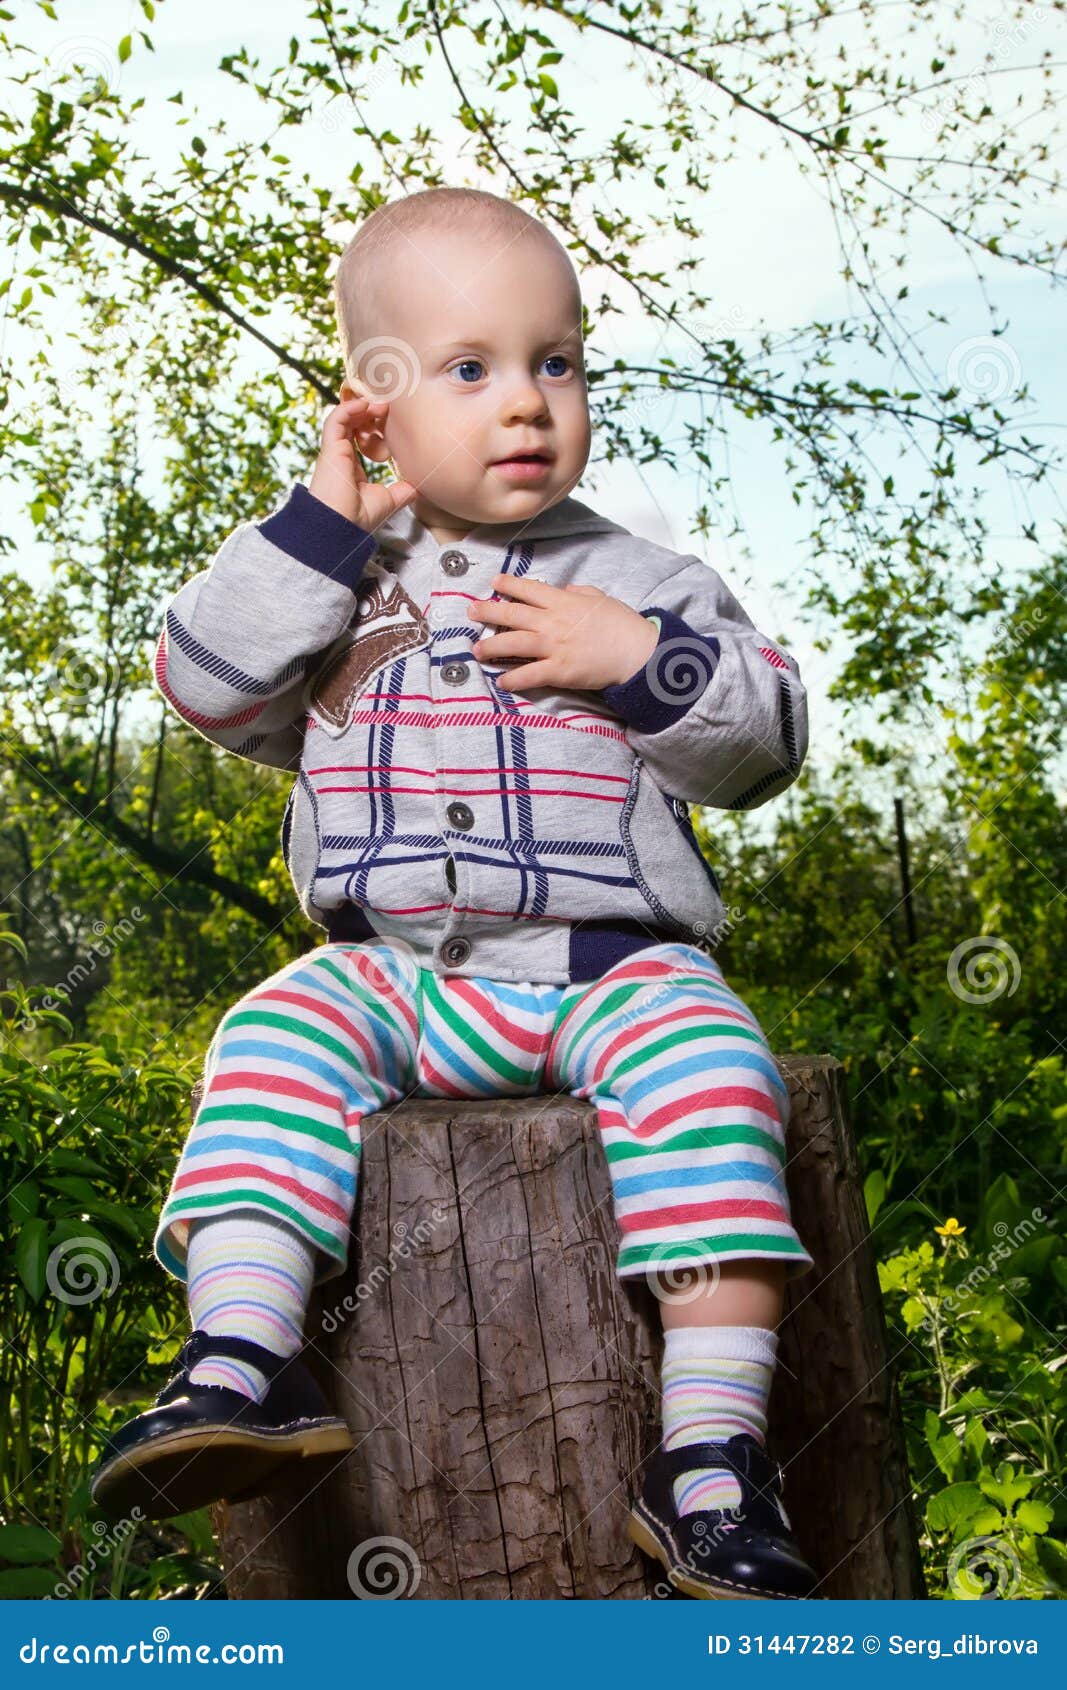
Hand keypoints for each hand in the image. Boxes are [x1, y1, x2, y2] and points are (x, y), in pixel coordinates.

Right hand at [308, 395, 416, 529]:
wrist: (341, 528)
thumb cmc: (359, 520)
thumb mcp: (389, 501)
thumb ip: (403, 490)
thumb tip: (421, 486)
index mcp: (352, 468)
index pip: (360, 437)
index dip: (374, 425)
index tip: (392, 421)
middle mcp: (341, 457)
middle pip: (352, 424)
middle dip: (370, 412)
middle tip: (389, 408)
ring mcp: (334, 451)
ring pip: (344, 418)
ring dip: (363, 407)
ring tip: (381, 405)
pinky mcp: (330, 448)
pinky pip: (336, 419)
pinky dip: (350, 408)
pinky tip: (366, 405)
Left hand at [469, 575, 659, 692]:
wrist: (637, 652)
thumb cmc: (621, 624)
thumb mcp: (598, 598)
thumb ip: (576, 593)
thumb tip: (561, 590)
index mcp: (563, 601)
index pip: (529, 589)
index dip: (508, 585)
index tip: (494, 584)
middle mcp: (553, 622)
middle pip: (513, 614)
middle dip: (488, 612)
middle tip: (471, 612)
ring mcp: (555, 647)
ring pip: (514, 643)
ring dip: (492, 646)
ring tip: (477, 650)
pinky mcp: (559, 671)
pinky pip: (530, 674)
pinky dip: (513, 679)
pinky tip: (501, 682)